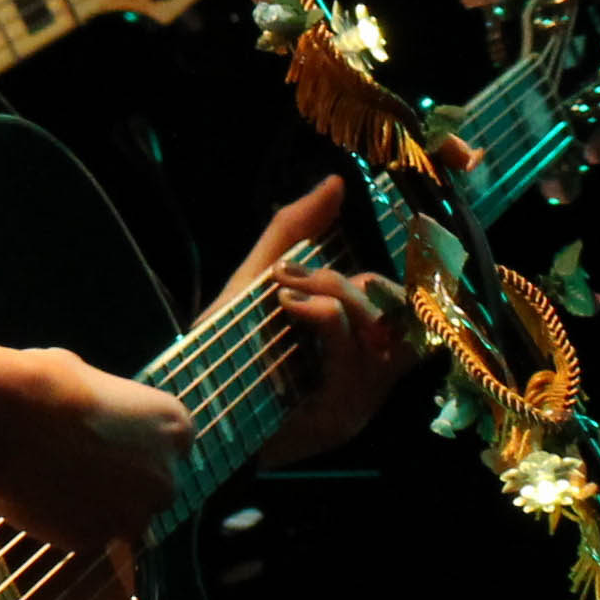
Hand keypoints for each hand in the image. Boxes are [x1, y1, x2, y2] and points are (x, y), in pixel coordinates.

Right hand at [0, 345, 193, 546]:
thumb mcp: (91, 380)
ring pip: (119, 520)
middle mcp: (164, 477)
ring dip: (95, 508)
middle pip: (154, 491)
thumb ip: (108, 407)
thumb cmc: (48, 388)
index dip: (141, 448)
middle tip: (83, 468)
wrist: (10, 422)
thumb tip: (93, 410)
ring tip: (54, 482)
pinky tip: (38, 496)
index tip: (115, 445)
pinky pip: (82, 534)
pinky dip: (64, 522)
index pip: (173, 448)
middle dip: (125, 485)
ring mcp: (131, 514)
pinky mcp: (94, 539)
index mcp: (175, 427)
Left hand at [227, 177, 420, 469]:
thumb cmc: (225, 350)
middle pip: (399, 316)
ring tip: (286, 294)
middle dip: (346, 283)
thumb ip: (294, 233)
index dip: (390, 276)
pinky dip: (324, 319)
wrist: (189, 414)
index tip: (333, 264)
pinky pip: (353, 357)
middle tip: (292, 278)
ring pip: (380, 331)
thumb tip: (337, 181)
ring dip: (335, 296)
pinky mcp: (341, 419)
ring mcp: (361, 401)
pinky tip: (287, 308)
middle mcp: (371, 377)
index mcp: (360, 348)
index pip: (411, 307)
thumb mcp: (255, 283)